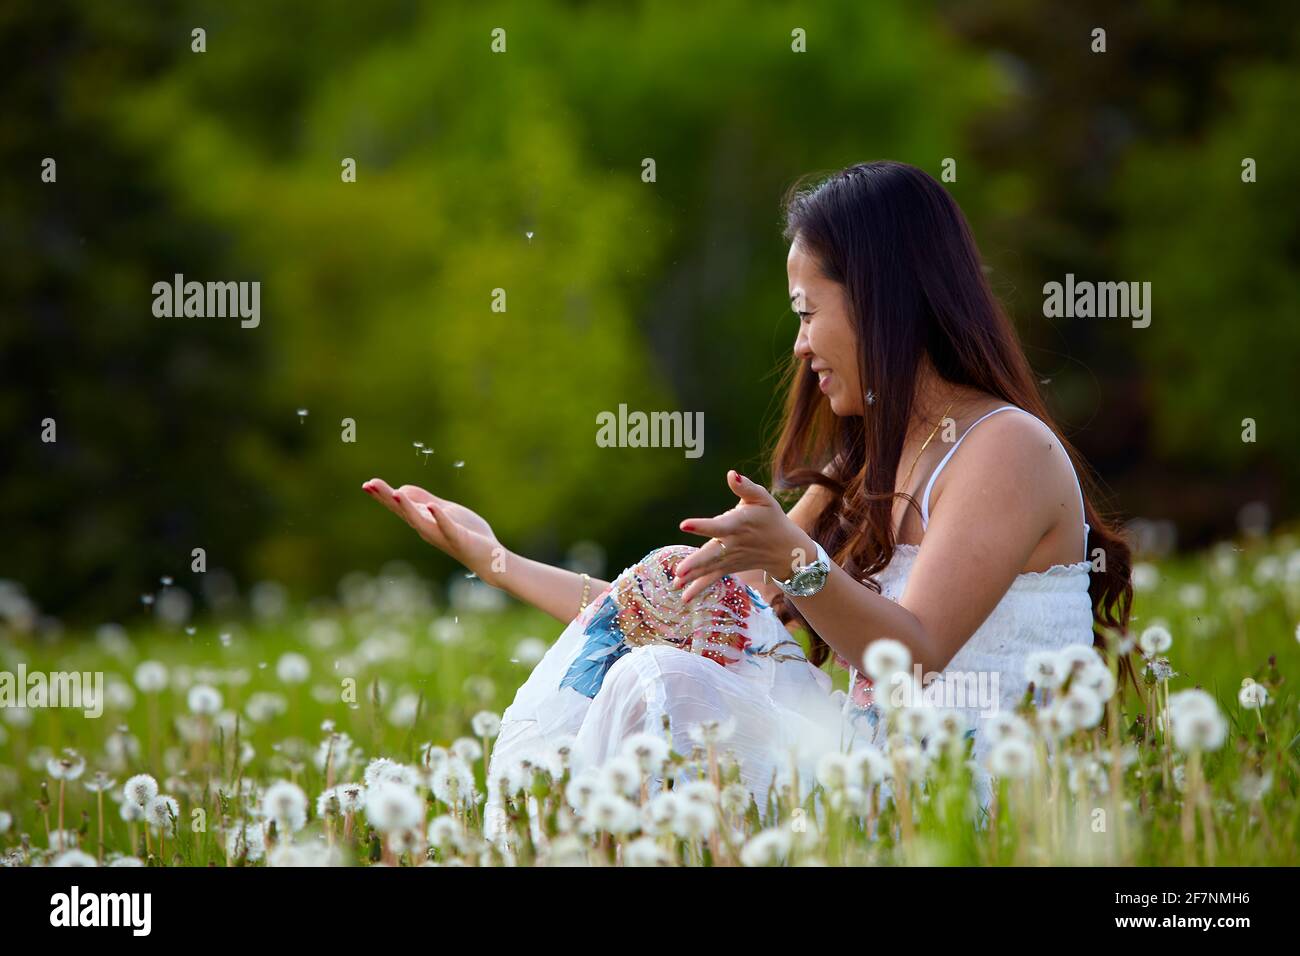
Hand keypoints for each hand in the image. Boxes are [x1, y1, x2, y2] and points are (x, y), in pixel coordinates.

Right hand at [361, 478, 502, 581]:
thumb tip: (401, 490)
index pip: (400, 506)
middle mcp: (428, 529)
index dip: (384, 496)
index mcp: (424, 521)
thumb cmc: (468, 534)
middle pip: (403, 512)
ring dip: (408, 507)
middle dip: (387, 499)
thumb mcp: (445, 511)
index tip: (367, 484)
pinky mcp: (459, 538)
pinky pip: (447, 528)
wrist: (490, 558)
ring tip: (396, 493)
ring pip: (420, 521)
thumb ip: (425, 501)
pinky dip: (439, 518)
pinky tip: (432, 507)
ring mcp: (442, 535)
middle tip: (369, 485)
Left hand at [672, 469, 814, 602]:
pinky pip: (713, 578)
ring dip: (693, 576)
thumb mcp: (763, 498)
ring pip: (710, 568)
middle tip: (680, 570)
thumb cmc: (771, 518)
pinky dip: (700, 587)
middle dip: (696, 562)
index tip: (684, 525)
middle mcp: (733, 544)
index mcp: (739, 524)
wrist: (786, 550)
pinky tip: (684, 596)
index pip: (718, 526)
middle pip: (713, 554)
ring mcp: (731, 558)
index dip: (702, 525)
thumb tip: (731, 474)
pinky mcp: (729, 567)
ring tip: (676, 583)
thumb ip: (746, 487)